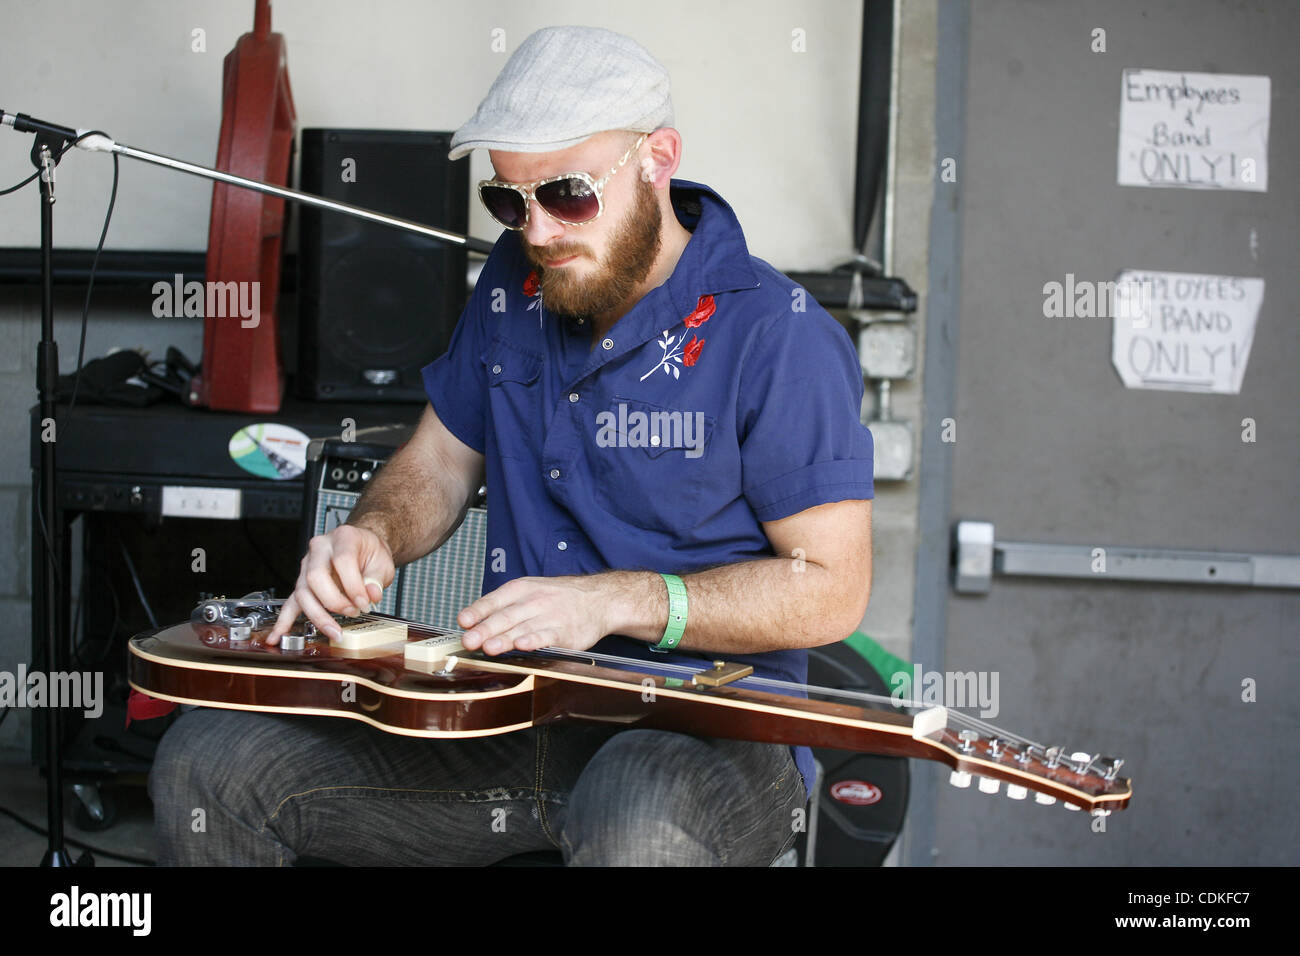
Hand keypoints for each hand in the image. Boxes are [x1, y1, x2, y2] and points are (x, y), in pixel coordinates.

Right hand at [266, 524, 394, 645]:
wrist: (363, 547)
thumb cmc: (370, 552)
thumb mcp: (382, 562)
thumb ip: (377, 579)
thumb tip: (371, 595)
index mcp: (343, 538)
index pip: (342, 561)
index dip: (353, 585)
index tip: (364, 603)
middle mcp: (320, 549)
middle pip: (316, 577)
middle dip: (335, 601)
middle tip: (354, 612)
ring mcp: (307, 565)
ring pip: (303, 592)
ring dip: (319, 615)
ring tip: (335, 631)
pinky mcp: (303, 582)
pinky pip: (291, 602)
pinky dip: (284, 621)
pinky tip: (278, 635)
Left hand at [458, 575, 611, 655]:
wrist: (598, 598)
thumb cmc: (558, 598)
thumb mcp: (530, 592)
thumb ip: (503, 606)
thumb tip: (471, 623)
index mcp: (521, 589)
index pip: (494, 600)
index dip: (477, 611)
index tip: (463, 622)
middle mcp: (534, 601)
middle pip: (506, 616)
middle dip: (485, 629)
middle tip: (468, 641)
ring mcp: (550, 616)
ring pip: (524, 628)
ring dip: (505, 638)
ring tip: (489, 647)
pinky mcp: (565, 632)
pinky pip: (547, 636)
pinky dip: (534, 641)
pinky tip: (523, 646)